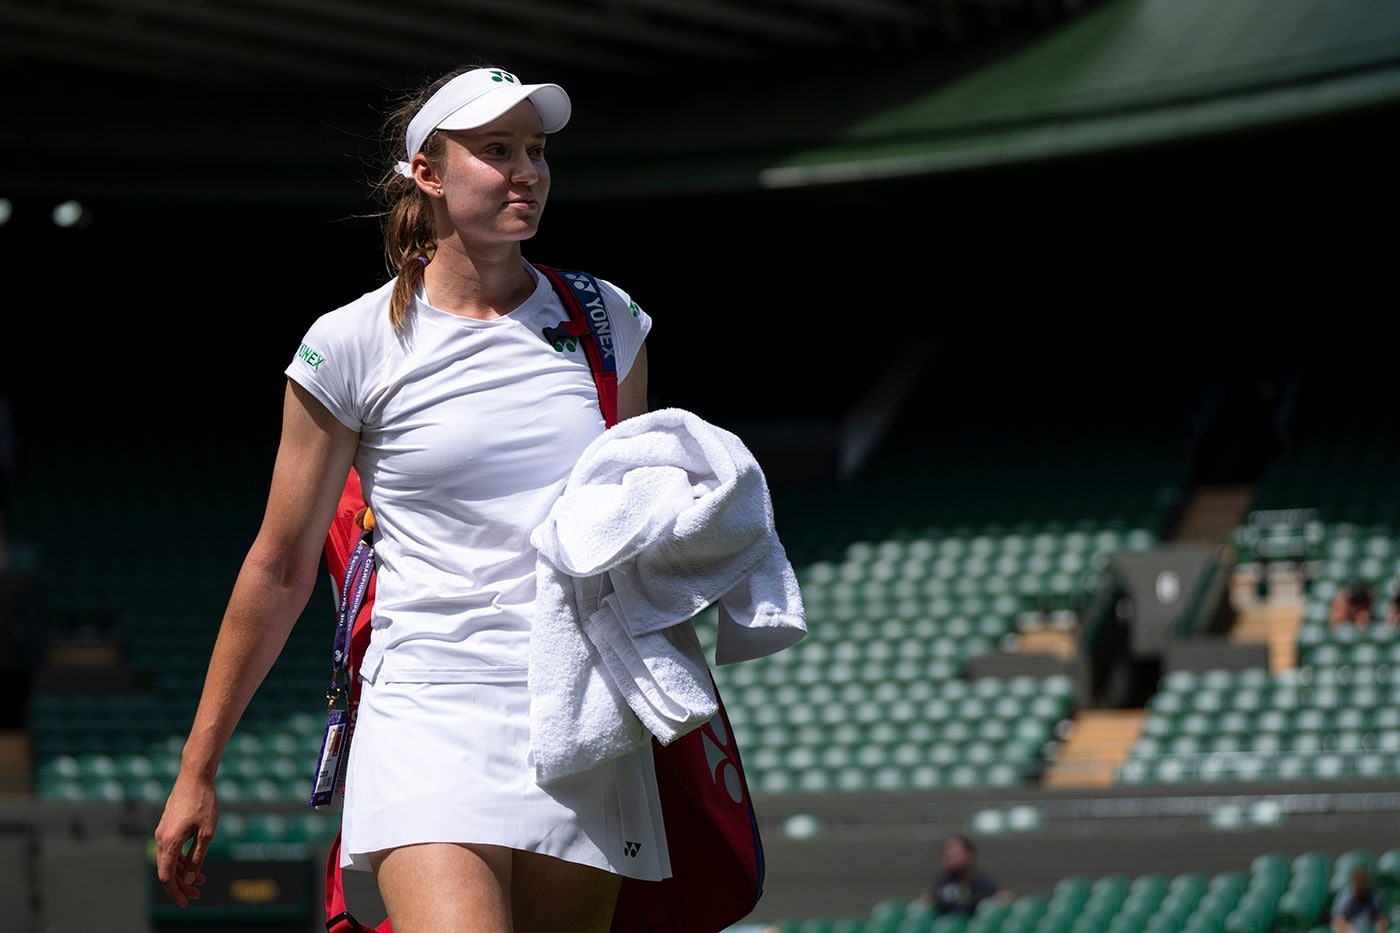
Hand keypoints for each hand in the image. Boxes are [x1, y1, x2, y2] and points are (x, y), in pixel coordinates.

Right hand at [152, 772, 218, 906]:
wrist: (195, 776)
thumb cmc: (203, 803)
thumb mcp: (206, 833)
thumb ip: (196, 858)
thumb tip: (190, 880)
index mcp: (169, 842)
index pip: (167, 876)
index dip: (175, 892)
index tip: (186, 902)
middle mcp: (161, 838)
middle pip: (167, 870)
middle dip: (181, 885)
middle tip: (197, 894)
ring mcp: (162, 831)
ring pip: (169, 860)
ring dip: (182, 872)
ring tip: (200, 881)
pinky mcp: (167, 826)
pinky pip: (171, 849)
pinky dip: (181, 859)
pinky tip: (193, 863)